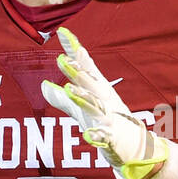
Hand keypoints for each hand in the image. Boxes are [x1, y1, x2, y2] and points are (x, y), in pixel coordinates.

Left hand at [40, 26, 167, 178]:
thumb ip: (61, 98)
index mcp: (98, 89)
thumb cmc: (106, 121)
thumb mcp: (82, 108)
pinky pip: (104, 137)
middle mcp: (104, 99)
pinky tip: (88, 136)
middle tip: (62, 60)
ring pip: (95, 106)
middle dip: (77, 72)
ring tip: (69, 90)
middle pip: (89, 83)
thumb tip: (42, 85)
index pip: (84, 66)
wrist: (134, 145)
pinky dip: (97, 136)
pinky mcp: (113, 138)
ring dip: (83, 97)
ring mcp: (109, 117)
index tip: (62, 33)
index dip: (74, 51)